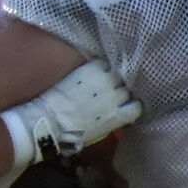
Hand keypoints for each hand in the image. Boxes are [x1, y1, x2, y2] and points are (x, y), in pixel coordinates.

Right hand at [0, 61, 140, 169]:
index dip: (108, 74)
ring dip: (123, 97)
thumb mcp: (72, 78)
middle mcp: (108, 79)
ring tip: (117, 104)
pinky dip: (134, 108)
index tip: (103, 81)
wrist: (51, 121)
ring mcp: (114, 97)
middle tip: (108, 95)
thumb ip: (89, 75)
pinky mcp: (117, 115)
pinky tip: (127, 111)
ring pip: (128, 92)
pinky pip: (136, 108)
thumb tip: (100, 76)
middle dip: (116, 85)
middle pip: (121, 78)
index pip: (110, 65)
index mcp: (94, 68)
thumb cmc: (54, 101)